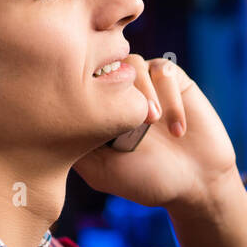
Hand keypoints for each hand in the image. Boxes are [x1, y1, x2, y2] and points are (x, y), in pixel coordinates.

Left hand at [72, 55, 237, 208]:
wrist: (198, 182)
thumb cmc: (148, 180)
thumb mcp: (102, 172)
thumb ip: (77, 146)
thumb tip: (48, 121)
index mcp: (97, 108)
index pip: (77, 82)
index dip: (83, 91)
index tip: (97, 118)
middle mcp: (119, 91)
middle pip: (102, 64)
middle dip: (113, 89)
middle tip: (128, 120)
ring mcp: (147, 83)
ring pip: (133, 64)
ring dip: (142, 93)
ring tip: (153, 123)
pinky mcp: (174, 80)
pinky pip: (163, 70)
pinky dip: (170, 99)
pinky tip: (177, 130)